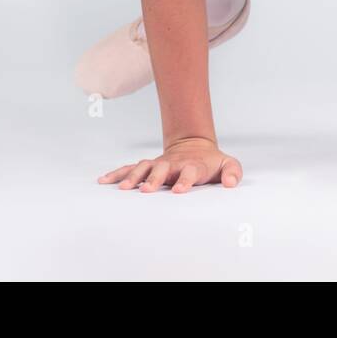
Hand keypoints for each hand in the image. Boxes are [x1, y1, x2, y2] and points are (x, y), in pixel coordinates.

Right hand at [97, 137, 242, 192]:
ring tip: (123, 189)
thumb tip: (231, 184)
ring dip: (133, 176)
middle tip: (146, 191)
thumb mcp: (228, 164)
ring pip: (143, 167)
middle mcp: (173, 164)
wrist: (195, 146)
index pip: (189, 172)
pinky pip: (130, 168)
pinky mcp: (148, 166)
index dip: (185, 180)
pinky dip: (117, 173)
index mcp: (192, 165)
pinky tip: (104, 180)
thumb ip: (233, 173)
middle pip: (162, 169)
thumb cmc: (212, 162)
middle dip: (154, 179)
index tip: (179, 190)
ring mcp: (159, 164)